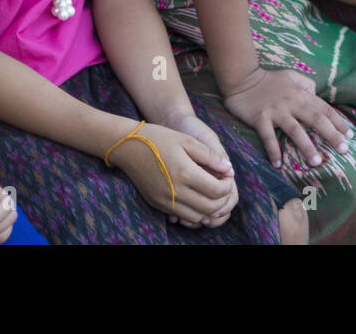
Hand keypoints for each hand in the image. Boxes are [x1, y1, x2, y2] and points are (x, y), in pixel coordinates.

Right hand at [166, 113, 237, 227]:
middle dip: (222, 200)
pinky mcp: (157, 204)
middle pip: (209, 207)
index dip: (227, 186)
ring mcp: (165, 200)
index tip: (227, 177)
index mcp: (184, 172)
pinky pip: (181, 217)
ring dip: (209, 210)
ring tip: (211, 195)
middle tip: (223, 188)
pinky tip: (196, 199)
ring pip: (197, 217)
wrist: (127, 146)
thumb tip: (229, 169)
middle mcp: (175, 191)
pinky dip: (193, 213)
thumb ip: (210, 156)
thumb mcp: (186, 140)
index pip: (216, 190)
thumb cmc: (158, 138)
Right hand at [221, 67, 352, 168]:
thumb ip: (306, 84)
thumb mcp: (291, 76)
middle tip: (343, 150)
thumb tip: (316, 94)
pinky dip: (273, 150)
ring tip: (316, 162)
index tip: (351, 136)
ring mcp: (276, 111)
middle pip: (315, 119)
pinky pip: (268, 136)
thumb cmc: (269, 80)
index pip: (324, 109)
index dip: (339, 122)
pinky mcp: (260, 118)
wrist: (242, 78)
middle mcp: (291, 103)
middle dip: (331, 135)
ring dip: (306, 146)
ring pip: (295, 130)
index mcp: (301, 94)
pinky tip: (278, 164)